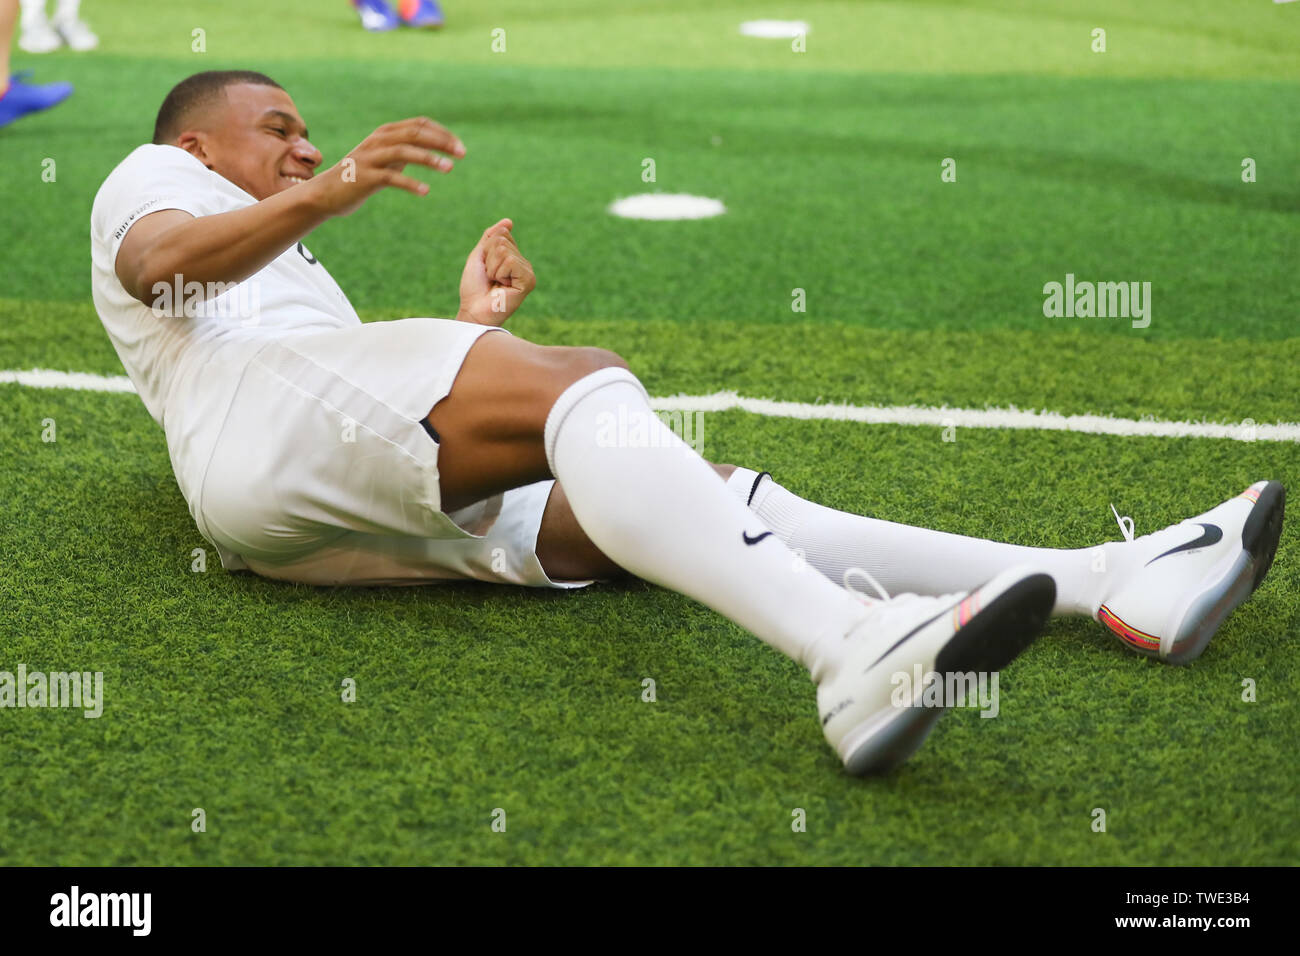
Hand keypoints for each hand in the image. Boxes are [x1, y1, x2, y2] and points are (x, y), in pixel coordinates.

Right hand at [307, 117, 465, 217]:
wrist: (327, 194)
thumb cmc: (361, 176)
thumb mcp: (385, 159)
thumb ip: (405, 149)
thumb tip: (432, 146)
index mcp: (385, 133)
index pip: (419, 124)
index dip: (442, 133)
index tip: (460, 148)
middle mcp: (378, 140)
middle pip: (415, 133)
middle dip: (441, 142)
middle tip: (463, 154)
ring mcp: (370, 158)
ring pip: (404, 151)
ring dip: (429, 159)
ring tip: (449, 168)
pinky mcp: (364, 177)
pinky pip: (391, 177)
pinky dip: (410, 183)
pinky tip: (426, 191)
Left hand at [456, 219, 535, 325]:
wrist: (474, 310)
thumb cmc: (475, 288)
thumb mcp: (479, 256)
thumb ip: (491, 237)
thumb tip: (509, 221)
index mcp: (513, 257)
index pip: (502, 234)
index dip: (486, 249)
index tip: (486, 269)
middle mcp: (523, 264)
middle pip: (502, 240)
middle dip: (488, 258)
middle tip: (490, 277)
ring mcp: (528, 272)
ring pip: (504, 250)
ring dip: (492, 267)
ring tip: (495, 283)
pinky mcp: (529, 281)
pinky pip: (510, 262)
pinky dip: (499, 273)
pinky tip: (502, 287)